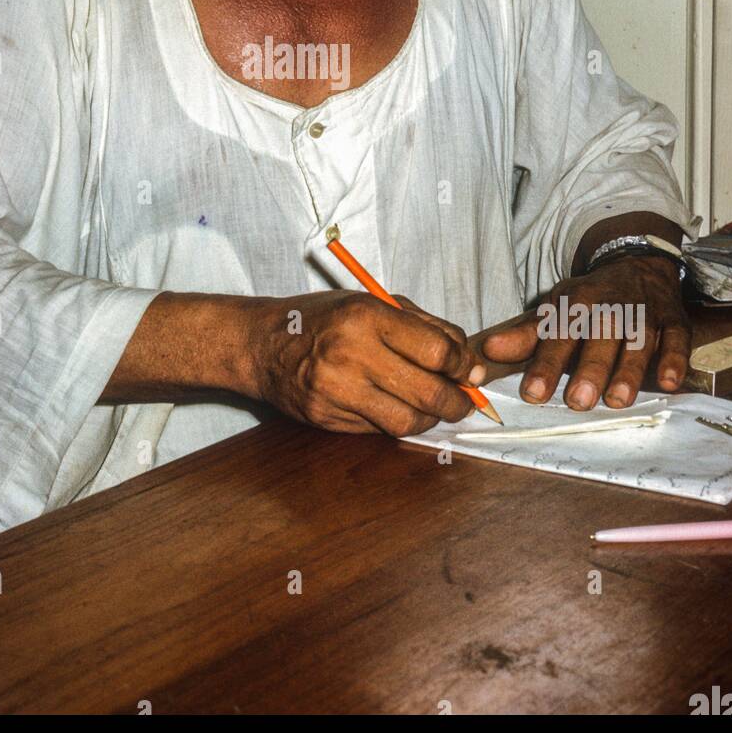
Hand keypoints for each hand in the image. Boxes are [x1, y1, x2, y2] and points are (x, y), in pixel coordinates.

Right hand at [247, 291, 475, 435]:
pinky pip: (378, 430)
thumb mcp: (371, 302)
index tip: (466, 368)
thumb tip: (468, 361)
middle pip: (428, 392)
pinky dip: (396, 422)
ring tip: (432, 408)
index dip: (461, 364)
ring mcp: (336, 390)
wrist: (262, 345)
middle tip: (462, 401)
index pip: (436, 350)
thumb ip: (422, 325)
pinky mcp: (326, 417)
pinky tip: (396, 408)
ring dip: (430, 420)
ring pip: (407, 422)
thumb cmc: (322, 319)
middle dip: (457, 403)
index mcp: (366, 315)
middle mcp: (351, 353)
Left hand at [478, 255, 690, 409]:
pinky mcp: (675, 323)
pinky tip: (671, 383)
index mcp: (578, 304)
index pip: (559, 335)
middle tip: (578, 402)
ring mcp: (646, 315)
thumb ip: (526, 336)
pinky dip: (676, 360)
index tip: (532, 393)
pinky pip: (678, 340)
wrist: (638, 266)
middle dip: (590, 369)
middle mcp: (612, 308)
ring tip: (617, 400)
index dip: (546, 364)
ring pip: (639, 342)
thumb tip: (486, 351)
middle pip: (601, 338)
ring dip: (630, 371)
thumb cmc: (591, 300)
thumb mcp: (556, 310)